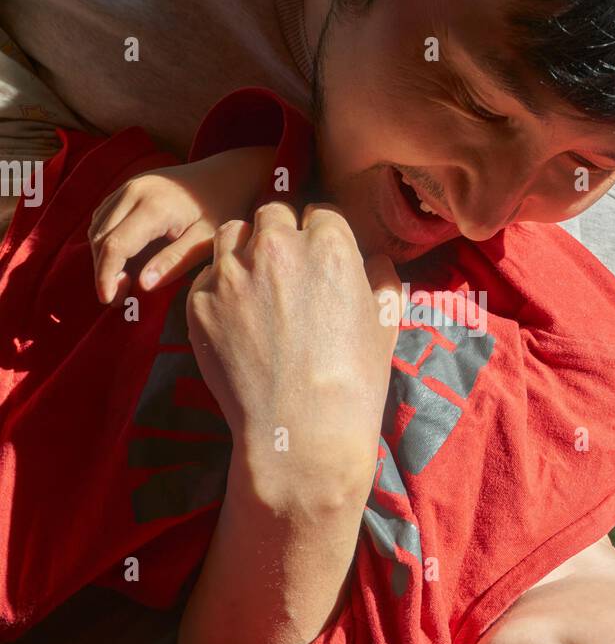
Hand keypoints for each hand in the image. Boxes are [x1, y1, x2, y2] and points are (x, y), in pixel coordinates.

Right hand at [89, 147, 274, 303]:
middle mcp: (134, 192)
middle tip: (122, 298)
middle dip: (104, 271)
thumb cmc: (221, 209)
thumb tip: (142, 285)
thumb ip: (174, 262)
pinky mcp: (127, 187)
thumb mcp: (206, 241)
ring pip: (97, 227)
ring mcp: (128, 186)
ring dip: (102, 257)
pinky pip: (104, 217)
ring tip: (123, 282)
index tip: (110, 300)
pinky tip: (123, 259)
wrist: (224, 175)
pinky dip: (105, 241)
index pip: (115, 246)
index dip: (106, 276)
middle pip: (100, 238)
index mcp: (154, 207)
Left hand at [186, 202, 403, 512]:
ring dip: (243, 249)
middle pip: (272, 214)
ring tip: (254, 282)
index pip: (319, 212)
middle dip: (280, 235)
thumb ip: (382, 279)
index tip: (319, 257)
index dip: (321, 234)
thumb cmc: (353, 381)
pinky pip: (205, 278)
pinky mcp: (199, 303)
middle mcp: (275, 247)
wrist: (301, 431)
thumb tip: (375, 260)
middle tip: (285, 269)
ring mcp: (232, 273)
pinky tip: (235, 318)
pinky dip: (218, 289)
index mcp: (327, 244)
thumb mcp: (385, 324)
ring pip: (231, 233)